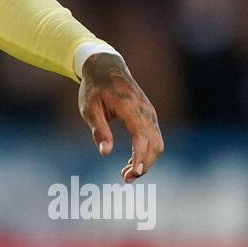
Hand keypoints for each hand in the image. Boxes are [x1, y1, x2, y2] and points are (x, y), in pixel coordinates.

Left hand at [78, 52, 163, 182]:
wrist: (106, 68)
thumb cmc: (94, 89)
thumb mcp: (89, 108)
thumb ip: (98, 129)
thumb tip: (105, 152)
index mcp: (130, 106)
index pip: (141, 135)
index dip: (140, 156)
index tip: (135, 173)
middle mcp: (145, 110)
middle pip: (155, 144)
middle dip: (144, 164)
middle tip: (125, 178)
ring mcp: (150, 113)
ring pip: (158, 143)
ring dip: (147, 161)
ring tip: (127, 174)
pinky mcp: (150, 116)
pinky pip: (155, 138)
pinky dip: (147, 152)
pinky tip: (133, 162)